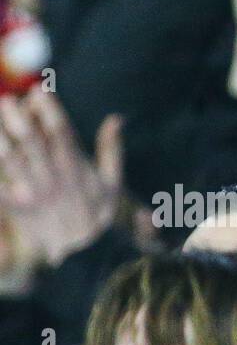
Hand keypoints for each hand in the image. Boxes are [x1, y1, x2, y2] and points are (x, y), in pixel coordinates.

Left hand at [0, 91, 121, 277]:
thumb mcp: (112, 183)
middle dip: (18, 117)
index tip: (39, 89)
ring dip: (0, 138)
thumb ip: (111, 150)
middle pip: (32, 141)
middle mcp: (53, 176)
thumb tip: (116, 118)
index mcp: (75, 167)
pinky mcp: (16, 206)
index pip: (62, 131)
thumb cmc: (98, 215)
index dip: (50, 109)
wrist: (84, 254)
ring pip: (10, 159)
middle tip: (8, 100)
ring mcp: (33, 192)